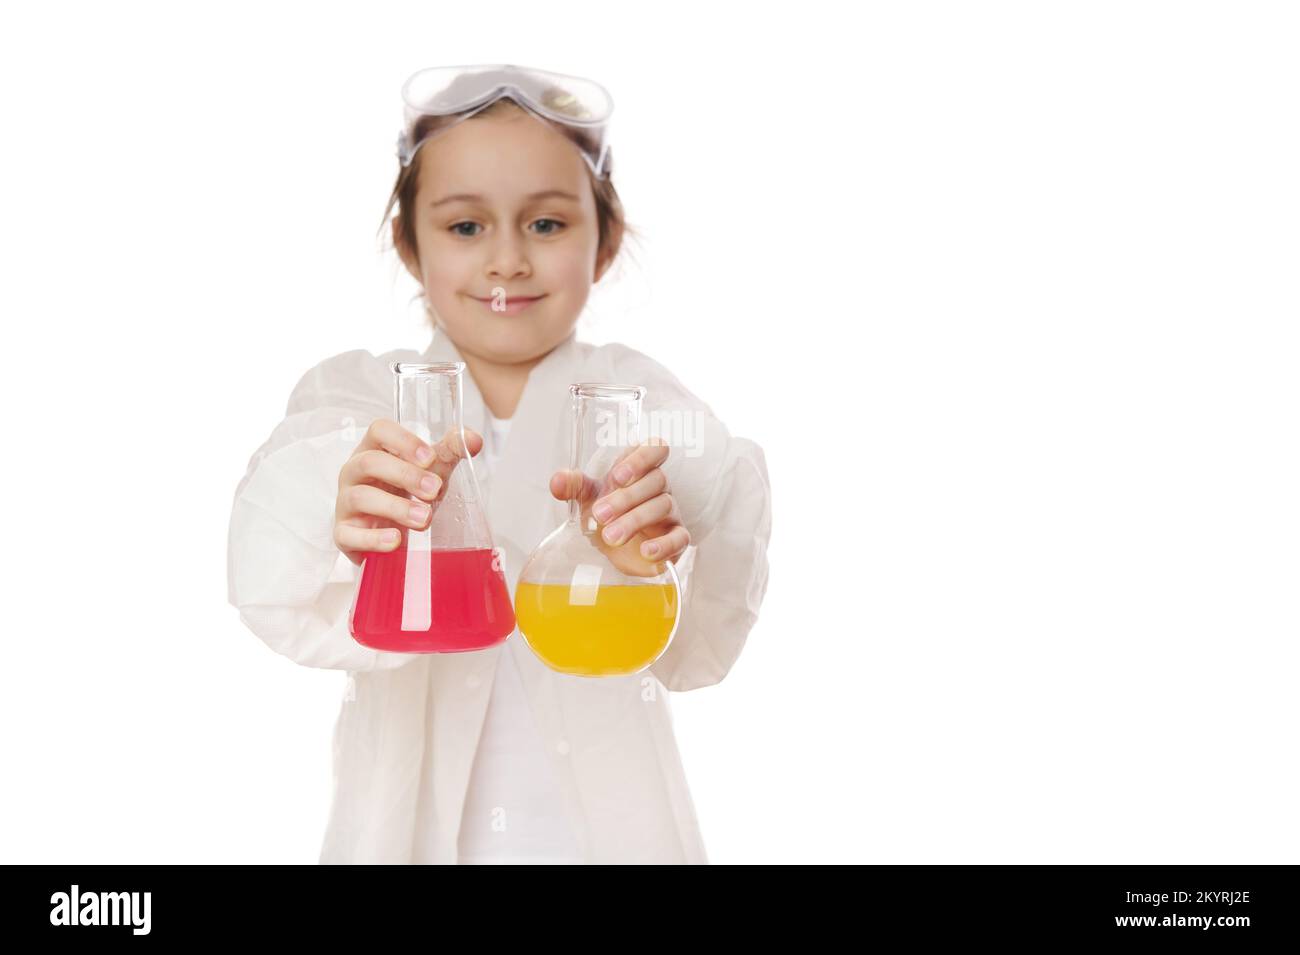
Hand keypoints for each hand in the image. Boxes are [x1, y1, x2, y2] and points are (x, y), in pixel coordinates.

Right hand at [334, 418, 482, 565]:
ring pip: (360, 497)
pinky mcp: (344, 533)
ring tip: (424, 518)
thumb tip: (474, 439)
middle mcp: (354, 471)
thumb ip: (451, 451)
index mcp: (374, 448)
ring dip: (395, 507)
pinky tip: (396, 540)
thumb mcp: (431, 469)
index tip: (429, 457)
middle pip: (369, 462)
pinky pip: (349, 534)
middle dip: (405, 475)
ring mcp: (345, 502)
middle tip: (435, 489)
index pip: (379, 430)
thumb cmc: (406, 491)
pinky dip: (373, 538)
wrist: (390, 531)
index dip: (403, 440)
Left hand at [549, 439, 690, 576]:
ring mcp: (671, 512)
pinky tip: (647, 551)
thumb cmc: (608, 515)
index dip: (641, 459)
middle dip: (626, 498)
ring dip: (635, 520)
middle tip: (600, 515)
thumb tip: (557, 481)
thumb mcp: (588, 498)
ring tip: (610, 536)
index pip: (656, 448)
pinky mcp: (676, 539)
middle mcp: (659, 487)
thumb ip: (574, 486)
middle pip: (657, 480)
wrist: (618, 551)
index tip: (618, 477)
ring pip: (663, 506)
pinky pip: (680, 537)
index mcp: (640, 470)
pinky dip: (665, 544)